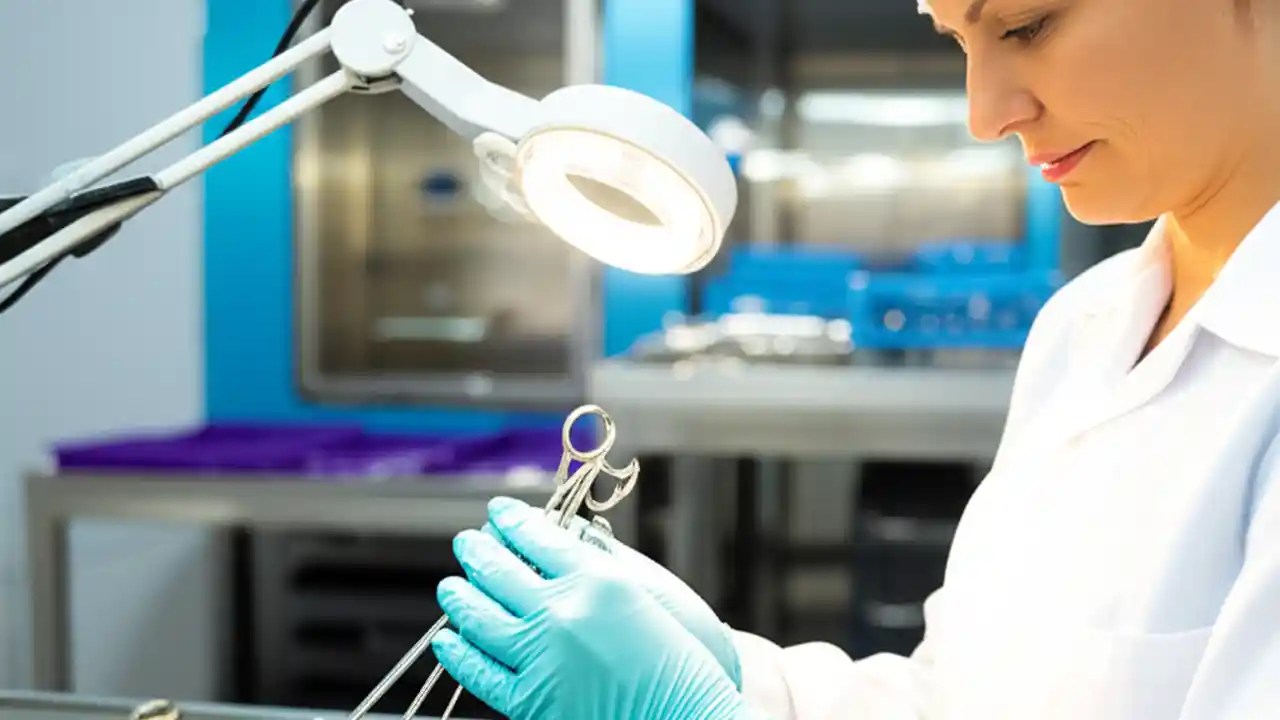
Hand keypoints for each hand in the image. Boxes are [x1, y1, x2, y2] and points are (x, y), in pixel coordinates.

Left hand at [432, 499, 748, 719]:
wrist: (691, 718)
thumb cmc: (684, 655)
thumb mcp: (653, 590)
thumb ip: (605, 559)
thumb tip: (569, 536)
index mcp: (594, 579)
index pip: (536, 537)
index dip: (512, 521)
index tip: (500, 511)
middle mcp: (561, 614)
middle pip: (500, 572)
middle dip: (479, 551)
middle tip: (467, 542)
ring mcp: (542, 659)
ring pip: (481, 619)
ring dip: (460, 598)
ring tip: (451, 586)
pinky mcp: (534, 701)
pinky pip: (482, 673)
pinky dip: (460, 654)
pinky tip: (450, 639)